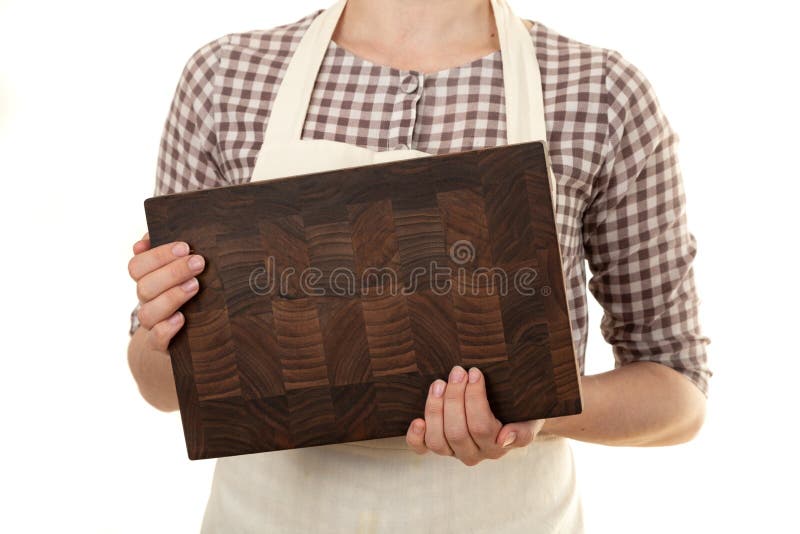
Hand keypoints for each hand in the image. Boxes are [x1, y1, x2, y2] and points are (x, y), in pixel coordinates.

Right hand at [127, 232, 205, 350]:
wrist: (194, 332)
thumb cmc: (192, 288)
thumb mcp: (184, 266)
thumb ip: (173, 250)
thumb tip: (149, 238)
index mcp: (148, 278)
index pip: (138, 265)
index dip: (158, 255)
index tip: (185, 246)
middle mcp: (147, 300)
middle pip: (144, 286)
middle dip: (172, 272)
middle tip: (199, 263)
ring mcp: (153, 323)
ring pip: (148, 312)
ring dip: (171, 297)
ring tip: (196, 286)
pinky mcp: (162, 345)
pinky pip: (156, 340)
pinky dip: (166, 329)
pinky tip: (181, 319)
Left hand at [405, 365, 544, 465]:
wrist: (510, 414)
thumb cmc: (521, 412)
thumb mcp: (531, 419)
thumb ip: (523, 432)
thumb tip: (504, 438)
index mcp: (497, 447)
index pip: (481, 425)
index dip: (474, 397)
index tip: (475, 371)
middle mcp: (475, 454)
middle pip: (457, 431)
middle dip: (454, 397)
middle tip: (457, 371)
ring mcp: (454, 451)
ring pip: (438, 440)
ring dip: (435, 409)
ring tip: (439, 383)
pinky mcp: (439, 445)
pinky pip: (422, 448)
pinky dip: (416, 437)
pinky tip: (418, 420)